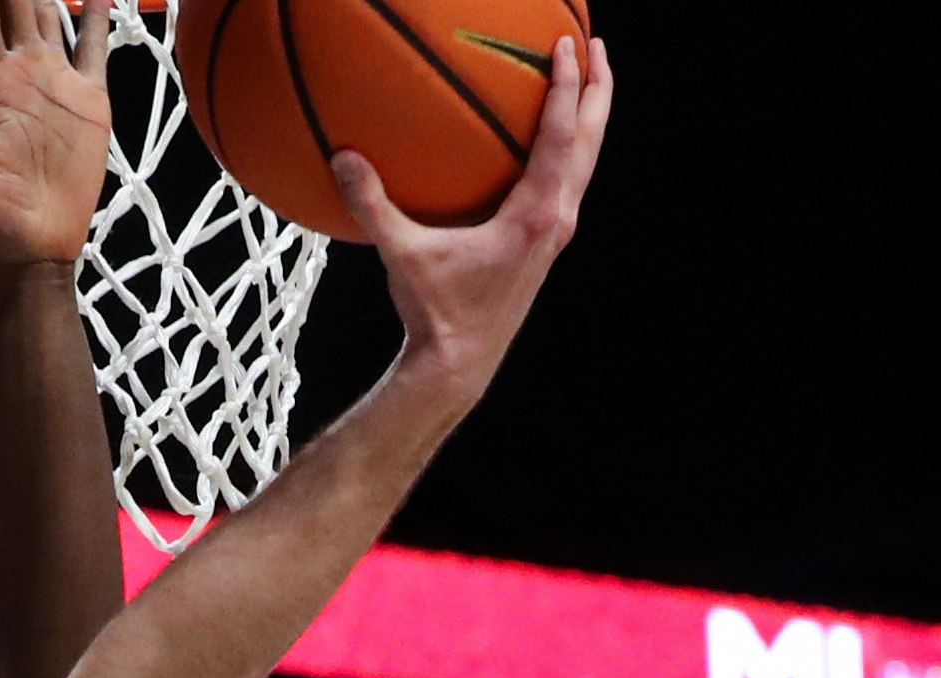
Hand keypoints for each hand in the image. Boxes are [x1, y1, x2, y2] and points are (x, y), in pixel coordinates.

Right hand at [335, 35, 611, 400]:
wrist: (459, 366)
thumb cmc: (435, 313)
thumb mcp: (402, 255)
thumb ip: (373, 205)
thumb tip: (342, 158)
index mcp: (536, 215)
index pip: (561, 135)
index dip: (568, 86)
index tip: (569, 47)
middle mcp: (557, 220)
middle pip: (591, 141)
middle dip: (598, 90)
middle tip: (596, 47)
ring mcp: (556, 234)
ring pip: (586, 163)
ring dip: (590, 120)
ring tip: (586, 85)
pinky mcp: (545, 245)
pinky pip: (567, 183)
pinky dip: (568, 151)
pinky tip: (548, 144)